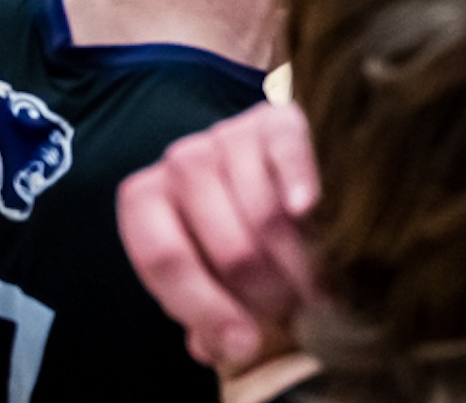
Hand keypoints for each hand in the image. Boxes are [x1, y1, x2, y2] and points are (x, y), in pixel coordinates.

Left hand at [116, 103, 320, 374]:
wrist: (277, 162)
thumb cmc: (238, 230)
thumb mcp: (212, 274)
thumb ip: (205, 313)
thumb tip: (213, 347)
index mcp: (146, 200)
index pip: (164, 260)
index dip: (205, 308)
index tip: (245, 345)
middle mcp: (180, 161)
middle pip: (225, 244)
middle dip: (266, 292)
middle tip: (297, 314)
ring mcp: (230, 133)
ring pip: (262, 211)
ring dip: (297, 260)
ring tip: (320, 286)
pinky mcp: (279, 118)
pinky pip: (287, 153)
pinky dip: (299, 182)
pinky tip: (309, 210)